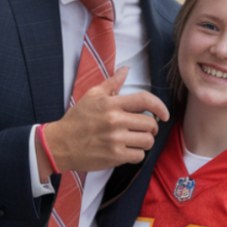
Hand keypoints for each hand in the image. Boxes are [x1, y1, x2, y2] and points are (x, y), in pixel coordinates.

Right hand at [42, 68, 168, 173]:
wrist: (60, 144)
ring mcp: (116, 140)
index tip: (165, 114)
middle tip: (143, 129)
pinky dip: (137, 154)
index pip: (144, 100)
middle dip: (151, 127)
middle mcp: (115, 120)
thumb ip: (112, 83)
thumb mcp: (92, 95)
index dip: (160, 106)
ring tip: (135, 139)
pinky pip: (139, 156)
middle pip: (150, 123)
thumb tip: (126, 69)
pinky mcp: (114, 156)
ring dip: (145, 141)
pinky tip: (128, 150)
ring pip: (147, 141)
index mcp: (111, 103)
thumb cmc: (77, 119)